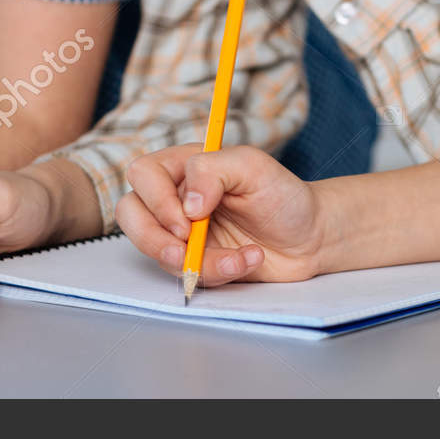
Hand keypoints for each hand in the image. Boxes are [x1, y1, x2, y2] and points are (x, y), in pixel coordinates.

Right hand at [117, 144, 325, 286]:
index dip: (157, 200)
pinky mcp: (193, 260)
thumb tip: (186, 204)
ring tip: (238, 257)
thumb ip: (214, 170)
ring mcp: (181, 232)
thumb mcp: (254, 166)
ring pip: (155, 250)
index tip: (189, 220)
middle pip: (130, 213)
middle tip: (185, 252)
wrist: (310, 237)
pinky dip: (216, 272)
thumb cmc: (283, 194)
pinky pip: (184, 273)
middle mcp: (175, 196)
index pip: (143, 174)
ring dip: (195, 262)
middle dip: (154, 239)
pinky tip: (248, 260)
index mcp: (184, 165)